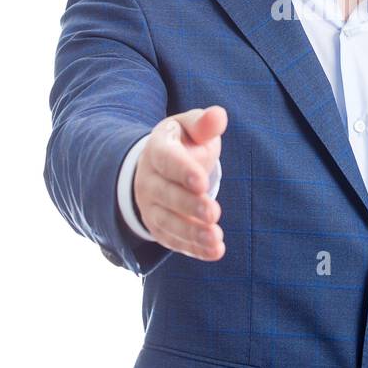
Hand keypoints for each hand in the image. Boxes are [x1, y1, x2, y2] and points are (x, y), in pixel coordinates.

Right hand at [133, 105, 225, 259]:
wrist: (162, 166)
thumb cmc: (184, 143)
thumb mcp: (191, 128)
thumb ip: (204, 124)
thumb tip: (219, 116)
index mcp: (157, 149)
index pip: (166, 160)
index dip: (183, 171)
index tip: (202, 181)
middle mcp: (149, 179)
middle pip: (166, 195)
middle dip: (189, 205)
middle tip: (213, 213)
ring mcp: (151, 206)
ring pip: (168, 222)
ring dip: (192, 233)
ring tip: (216, 240)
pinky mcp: (159, 227)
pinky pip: (173, 240)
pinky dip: (193, 248)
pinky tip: (214, 251)